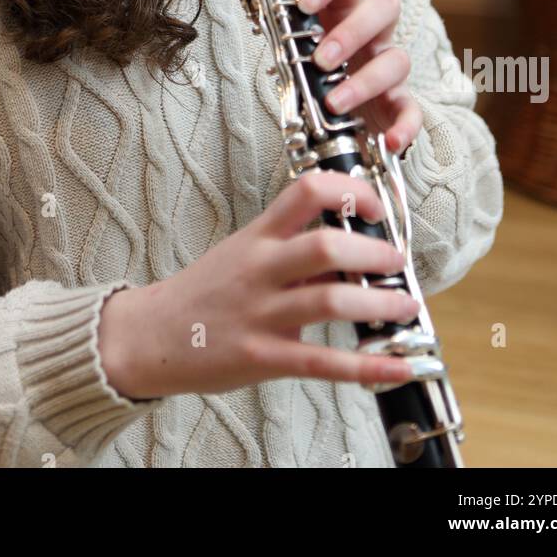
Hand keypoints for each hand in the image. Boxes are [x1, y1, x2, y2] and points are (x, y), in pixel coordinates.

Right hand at [98, 171, 420, 400]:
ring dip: (379, 304)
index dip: (349, 191)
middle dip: (373, 252)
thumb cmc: (205, 292)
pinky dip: (368, 365)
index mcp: (258, 236)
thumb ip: (291, 250)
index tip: (375, 207)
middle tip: (397, 260)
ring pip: (330, 302)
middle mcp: (261, 269)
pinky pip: (323, 363)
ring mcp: (261, 313)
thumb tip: (351, 247)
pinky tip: (398, 364)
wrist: (150, 335)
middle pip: (324, 246)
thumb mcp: (243, 255)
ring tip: (406, 307)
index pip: (305, 191)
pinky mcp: (262, 357)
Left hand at [294, 0, 422, 157]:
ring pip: (398, 58)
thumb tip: (272, 21)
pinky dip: (406, 126)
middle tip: (321, 59)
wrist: (328, 127)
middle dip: (353, 31)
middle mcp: (372, 34)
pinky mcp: (399, 105)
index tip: (305, 3)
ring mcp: (388, 68)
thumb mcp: (294, 54)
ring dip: (366, 81)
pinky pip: (414, 111)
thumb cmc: (309, 79)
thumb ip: (288, 38)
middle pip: (385, 6)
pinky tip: (389, 141)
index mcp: (343, 11)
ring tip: (334, 103)